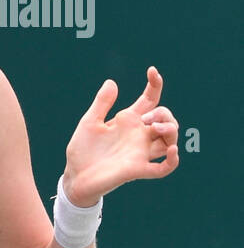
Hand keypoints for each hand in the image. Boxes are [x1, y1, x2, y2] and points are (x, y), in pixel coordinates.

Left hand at [62, 66, 179, 206]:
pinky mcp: (138, 170)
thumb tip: (111, 82)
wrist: (74, 176)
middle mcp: (138, 136)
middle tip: (145, 118)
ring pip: (170, 140)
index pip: (150, 100)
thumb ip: (101, 103)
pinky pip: (164, 167)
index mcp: (128, 121)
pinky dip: (172, 159)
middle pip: (166, 119)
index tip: (153, 72)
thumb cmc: (83, 150)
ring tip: (156, 127)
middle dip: (163, 113)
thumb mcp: (89, 122)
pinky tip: (171, 149)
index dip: (155, 85)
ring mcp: (141, 153)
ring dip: (171, 131)